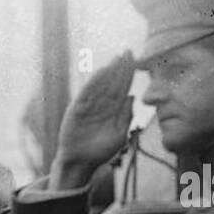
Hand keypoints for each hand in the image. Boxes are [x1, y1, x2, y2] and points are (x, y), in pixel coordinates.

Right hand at [51, 50, 135, 188]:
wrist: (81, 162)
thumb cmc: (101, 150)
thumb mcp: (119, 134)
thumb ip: (126, 116)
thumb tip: (132, 97)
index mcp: (113, 109)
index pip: (122, 87)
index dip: (128, 74)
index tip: (136, 60)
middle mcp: (101, 104)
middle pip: (112, 82)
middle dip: (120, 68)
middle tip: (128, 52)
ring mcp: (89, 105)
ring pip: (100, 85)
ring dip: (108, 72)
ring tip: (117, 59)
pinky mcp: (77, 109)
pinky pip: (86, 93)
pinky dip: (93, 82)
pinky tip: (101, 72)